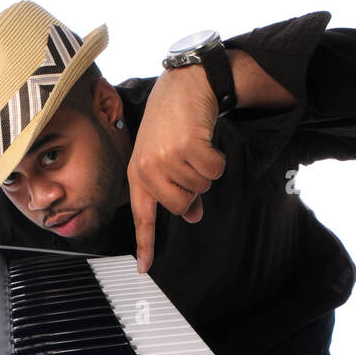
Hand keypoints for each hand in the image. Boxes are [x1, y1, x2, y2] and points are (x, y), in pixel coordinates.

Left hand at [128, 65, 226, 271]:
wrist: (183, 85)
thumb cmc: (172, 123)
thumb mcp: (164, 156)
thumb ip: (174, 187)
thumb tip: (192, 215)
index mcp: (138, 174)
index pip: (142, 216)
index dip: (145, 244)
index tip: (144, 268)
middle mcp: (148, 169)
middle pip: (181, 205)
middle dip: (194, 190)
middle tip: (190, 165)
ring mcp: (166, 158)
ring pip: (201, 187)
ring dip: (205, 169)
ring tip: (194, 146)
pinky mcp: (187, 146)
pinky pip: (214, 171)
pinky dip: (217, 159)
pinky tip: (205, 141)